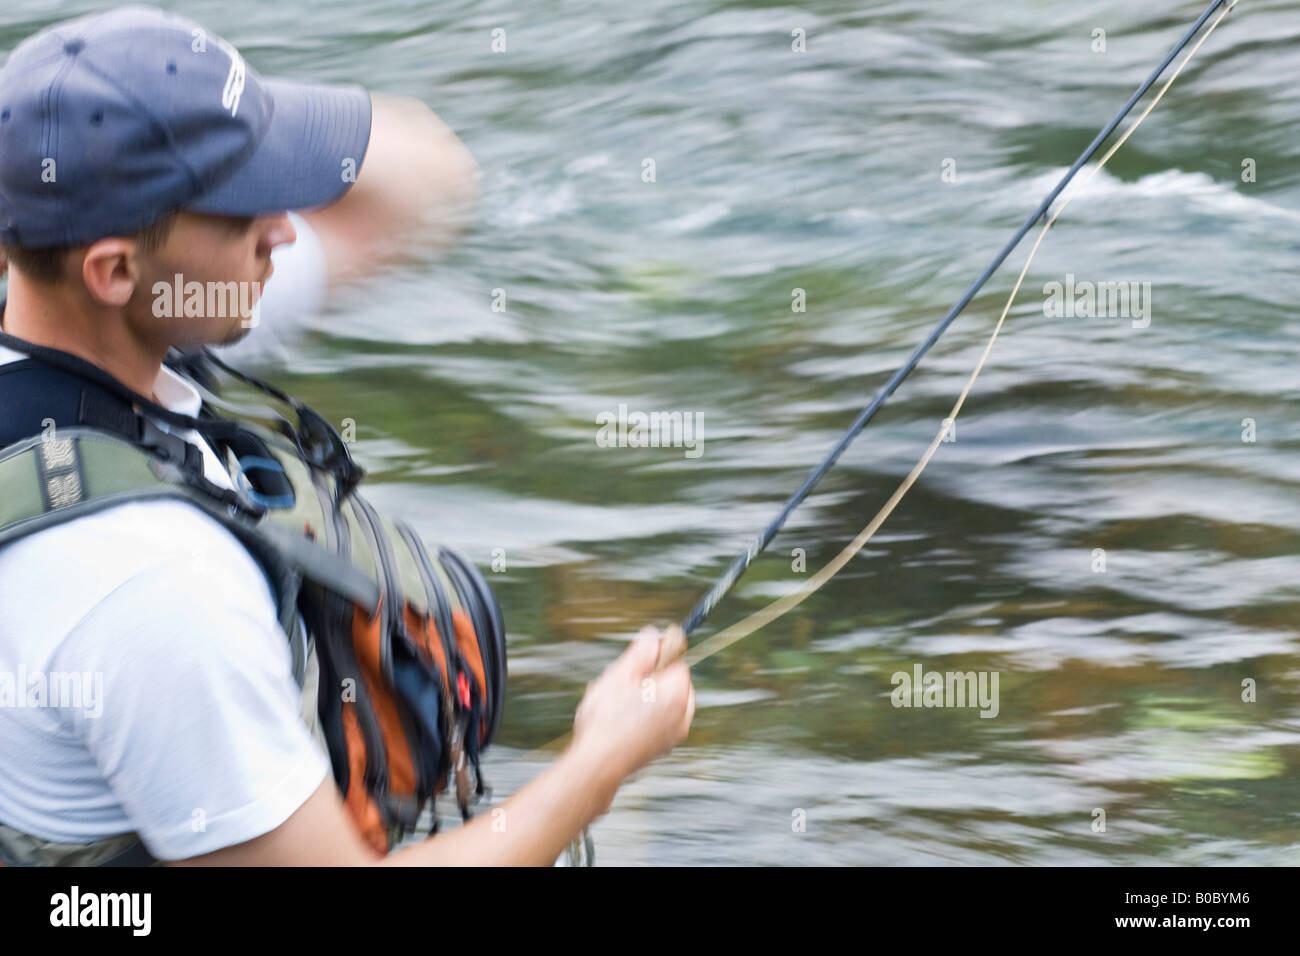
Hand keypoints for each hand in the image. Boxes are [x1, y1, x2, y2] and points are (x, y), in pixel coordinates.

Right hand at [571, 625, 694, 801]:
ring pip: (664, 704)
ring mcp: (673, 736)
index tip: (639, 661)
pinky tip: (618, 722)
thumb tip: (653, 635)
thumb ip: (640, 654)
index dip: (659, 658)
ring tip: (616, 703)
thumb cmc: (606, 720)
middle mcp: (682, 716)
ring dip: (645, 698)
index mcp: (677, 695)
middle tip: (623, 683)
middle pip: (674, 684)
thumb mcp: (619, 676)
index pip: (679, 664)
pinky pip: (658, 723)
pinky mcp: (662, 749)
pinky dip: (644, 718)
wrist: (597, 766)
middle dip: (651, 679)